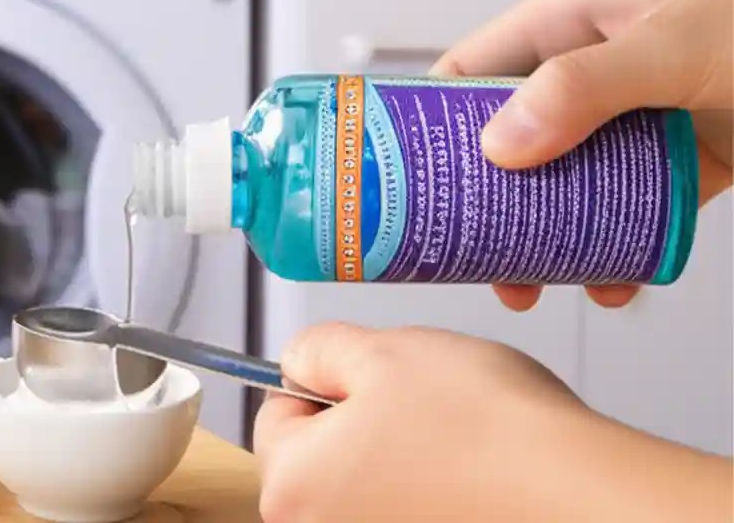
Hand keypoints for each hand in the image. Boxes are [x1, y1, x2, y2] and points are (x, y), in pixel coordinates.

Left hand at [254, 323, 733, 522]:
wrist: (580, 497)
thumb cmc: (489, 432)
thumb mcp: (382, 351)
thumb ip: (319, 348)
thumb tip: (302, 359)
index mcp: (292, 486)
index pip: (276, 413)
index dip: (324, 379)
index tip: (364, 372)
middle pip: (321, 454)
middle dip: (363, 419)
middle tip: (418, 400)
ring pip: (372, 481)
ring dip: (403, 453)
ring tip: (456, 437)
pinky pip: (414, 509)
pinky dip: (438, 490)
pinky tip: (475, 475)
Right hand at [432, 0, 733, 310]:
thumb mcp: (676, 43)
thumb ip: (584, 87)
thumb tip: (498, 147)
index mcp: (572, 18)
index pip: (470, 70)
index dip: (427, 122)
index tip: (402, 182)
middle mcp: (594, 67)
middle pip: (508, 139)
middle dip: (485, 201)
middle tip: (469, 255)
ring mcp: (637, 115)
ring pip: (564, 181)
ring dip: (545, 234)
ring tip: (535, 283)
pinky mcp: (682, 156)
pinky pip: (629, 207)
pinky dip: (615, 246)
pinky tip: (615, 280)